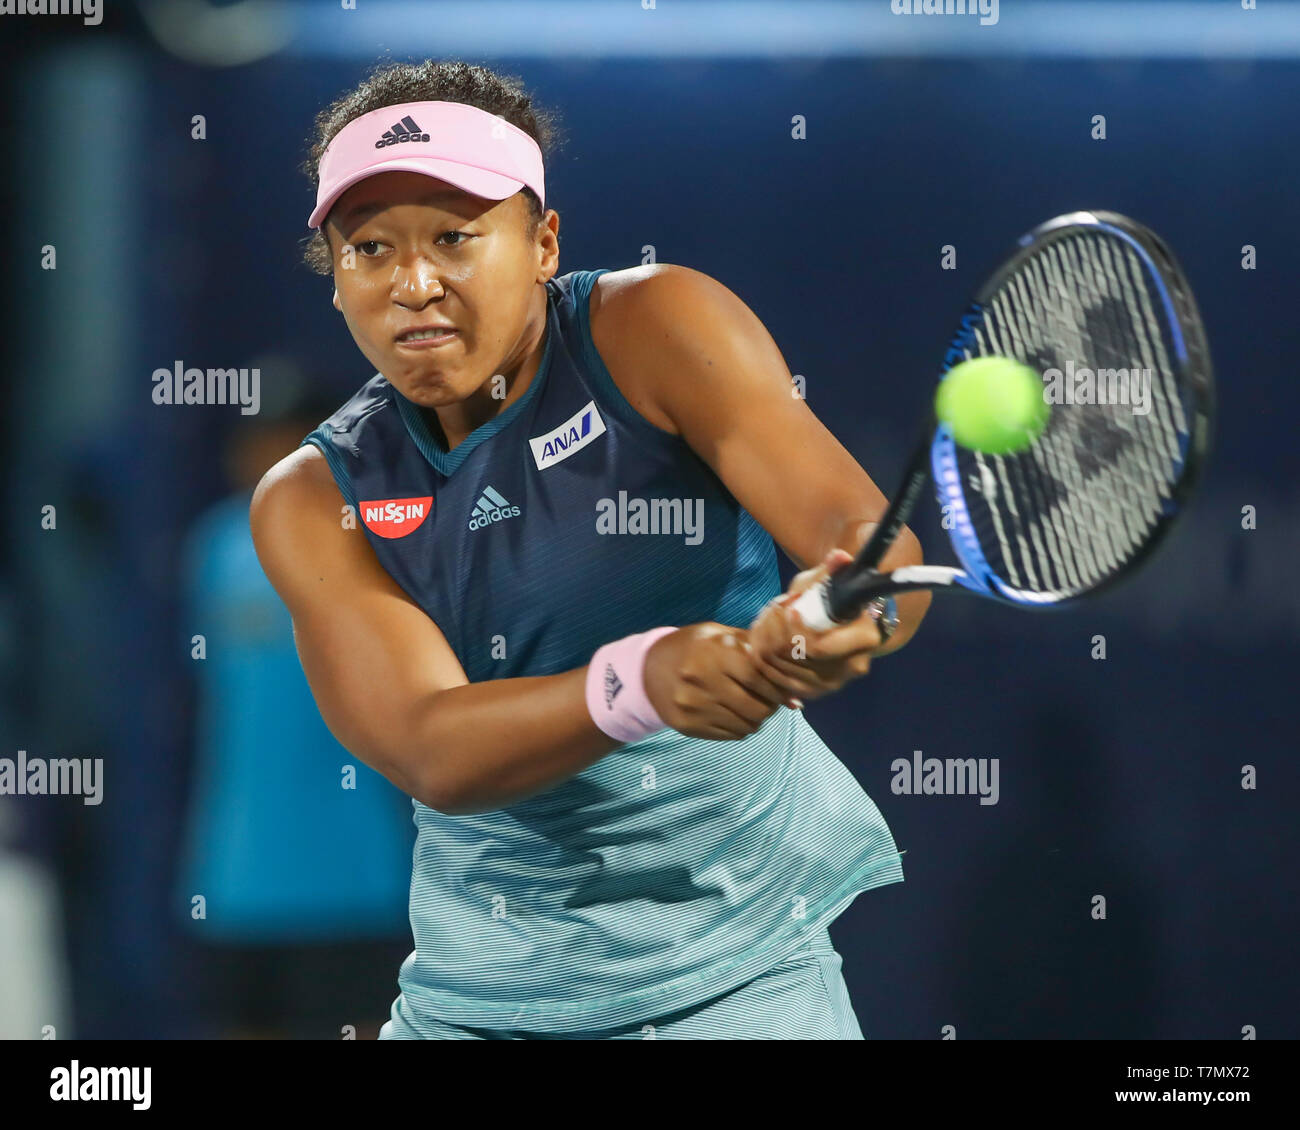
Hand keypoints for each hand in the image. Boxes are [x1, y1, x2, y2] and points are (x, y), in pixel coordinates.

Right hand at [644, 622, 797, 740]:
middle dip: (771, 707)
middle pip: (756, 707)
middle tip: (770, 700)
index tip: (784, 689)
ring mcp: (692, 706)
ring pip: (746, 725)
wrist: (648, 669)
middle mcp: (701, 680)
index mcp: (713, 652)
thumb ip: (757, 654)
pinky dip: (741, 728)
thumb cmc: (694, 648)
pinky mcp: (687, 726)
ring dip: (757, 719)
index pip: (760, 678)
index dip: (778, 687)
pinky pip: (730, 736)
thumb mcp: (720, 636)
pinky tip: (735, 714)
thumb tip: (794, 694)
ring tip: (753, 707)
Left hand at [745, 549, 882, 702]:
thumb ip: (832, 570)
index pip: (819, 647)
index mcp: (864, 638)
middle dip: (776, 630)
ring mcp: (833, 684)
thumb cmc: (832, 599)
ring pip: (781, 668)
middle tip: (773, 609)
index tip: (786, 608)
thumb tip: (840, 557)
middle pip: (795, 657)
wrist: (838, 626)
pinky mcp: (814, 692)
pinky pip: (777, 681)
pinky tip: (766, 640)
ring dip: (767, 642)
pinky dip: (765, 660)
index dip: (795, 630)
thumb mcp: (829, 581)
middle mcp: (852, 667)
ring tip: (768, 620)